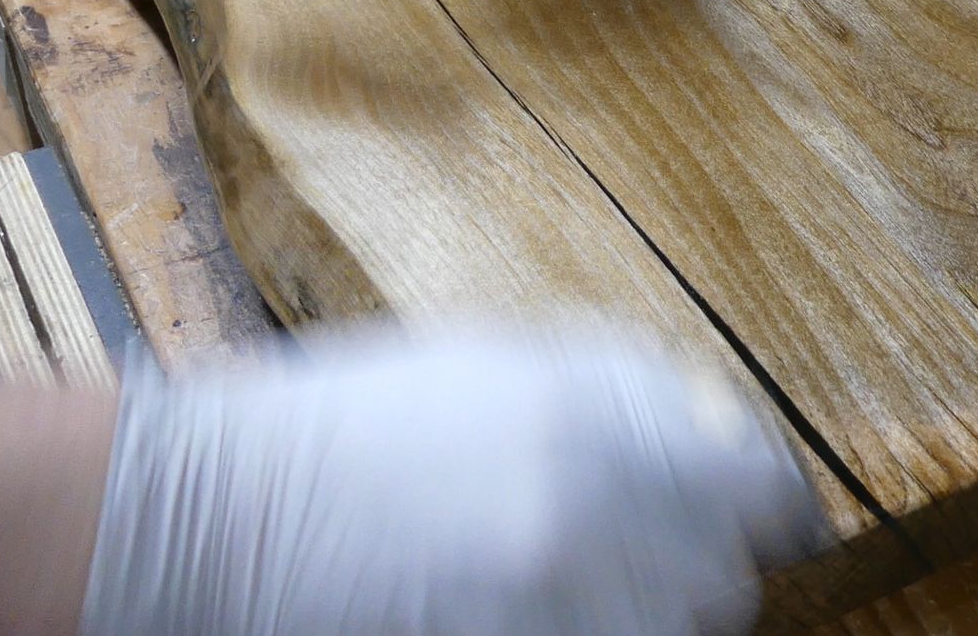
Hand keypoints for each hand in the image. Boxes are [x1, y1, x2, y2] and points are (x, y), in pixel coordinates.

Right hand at [79, 324, 824, 634]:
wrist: (213, 514)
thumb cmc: (345, 434)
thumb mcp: (496, 367)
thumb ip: (619, 400)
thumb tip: (713, 442)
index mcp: (596, 421)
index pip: (759, 492)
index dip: (765, 517)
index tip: (759, 531)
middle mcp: (592, 515)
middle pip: (724, 586)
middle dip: (691, 579)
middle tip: (627, 566)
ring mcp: (550, 605)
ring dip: (639, 622)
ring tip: (560, 594)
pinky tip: (520, 612)